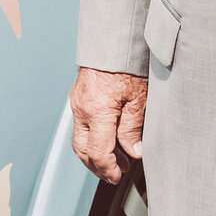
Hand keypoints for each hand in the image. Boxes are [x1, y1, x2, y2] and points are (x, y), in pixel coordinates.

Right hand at [71, 66, 147, 183]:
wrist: (113, 39)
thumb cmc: (128, 64)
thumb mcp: (139, 98)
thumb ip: (133, 128)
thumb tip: (133, 152)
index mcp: (97, 111)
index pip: (98, 153)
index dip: (108, 169)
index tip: (119, 176)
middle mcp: (82, 109)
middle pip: (83, 150)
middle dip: (98, 166)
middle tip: (117, 173)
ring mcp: (77, 103)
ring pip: (80, 139)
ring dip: (95, 154)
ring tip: (118, 158)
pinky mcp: (78, 97)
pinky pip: (81, 125)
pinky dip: (93, 138)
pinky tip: (110, 138)